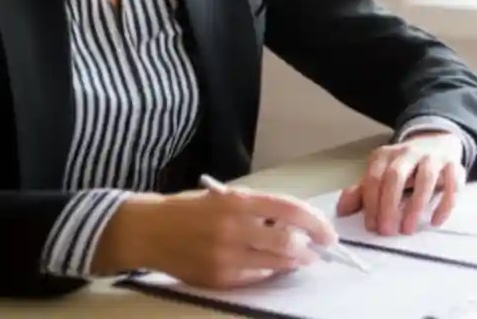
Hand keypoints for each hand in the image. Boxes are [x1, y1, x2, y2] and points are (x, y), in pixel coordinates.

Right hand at [102, 187, 337, 288]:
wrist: (149, 230)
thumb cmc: (190, 210)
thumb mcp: (225, 199)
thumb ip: (258, 210)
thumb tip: (296, 224)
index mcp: (237, 202)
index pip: (289, 211)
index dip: (315, 222)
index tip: (327, 231)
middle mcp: (232, 229)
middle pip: (288, 243)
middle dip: (310, 249)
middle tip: (319, 250)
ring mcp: (225, 257)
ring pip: (275, 264)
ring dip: (294, 263)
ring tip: (301, 259)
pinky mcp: (218, 278)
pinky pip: (255, 277)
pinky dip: (269, 272)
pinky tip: (271, 266)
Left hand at [335, 130, 466, 235]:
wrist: (437, 142)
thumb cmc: (405, 167)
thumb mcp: (381, 175)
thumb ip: (362, 192)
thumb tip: (341, 210)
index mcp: (385, 155)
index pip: (374, 178)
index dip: (371, 203)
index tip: (371, 227)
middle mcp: (408, 153)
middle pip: (396, 176)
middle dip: (390, 205)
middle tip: (387, 231)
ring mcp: (432, 157)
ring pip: (425, 178)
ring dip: (416, 205)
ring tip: (407, 229)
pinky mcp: (453, 166)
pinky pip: (452, 184)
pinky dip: (444, 204)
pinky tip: (435, 222)